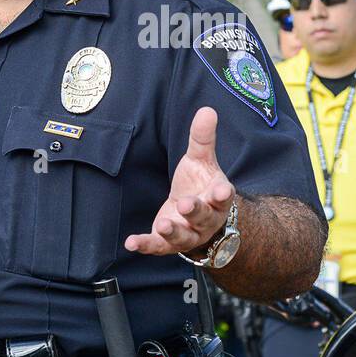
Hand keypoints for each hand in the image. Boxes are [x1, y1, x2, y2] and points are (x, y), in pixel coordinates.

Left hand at [125, 107, 235, 256]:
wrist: (195, 217)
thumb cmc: (200, 185)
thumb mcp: (201, 160)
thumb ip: (202, 138)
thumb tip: (207, 110)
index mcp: (217, 197)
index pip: (223, 196)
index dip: (223, 194)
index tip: (223, 191)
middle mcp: (206, 219)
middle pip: (203, 216)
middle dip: (195, 211)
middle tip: (187, 204)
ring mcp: (187, 233)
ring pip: (183, 236)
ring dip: (173, 231)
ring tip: (164, 224)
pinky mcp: (168, 243)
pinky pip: (157, 246)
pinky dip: (145, 245)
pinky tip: (131, 243)